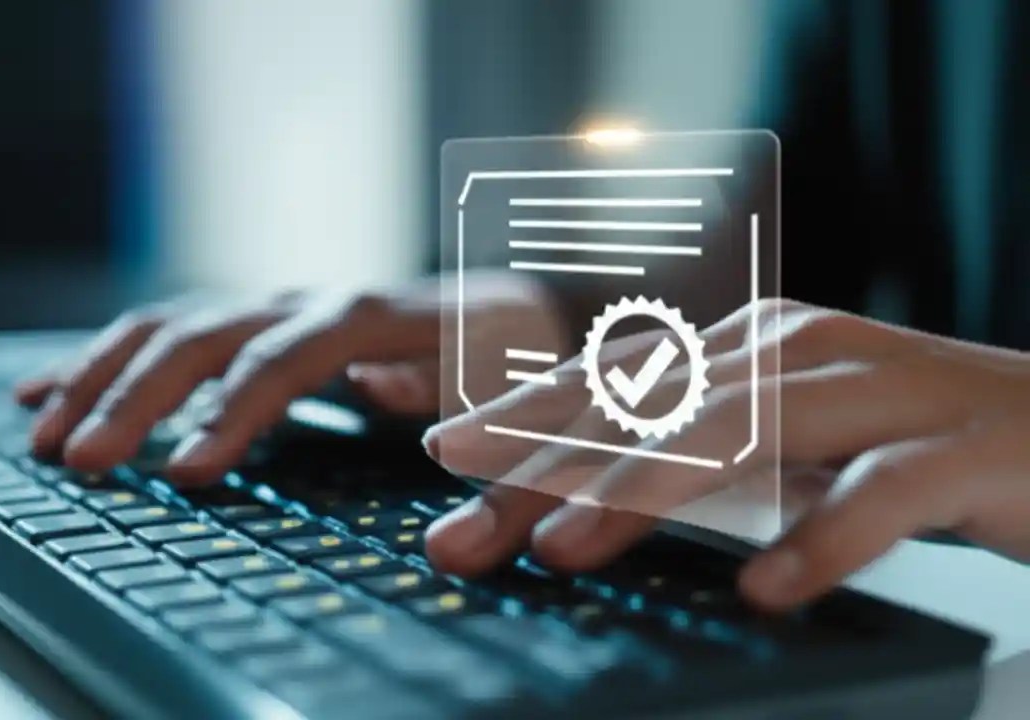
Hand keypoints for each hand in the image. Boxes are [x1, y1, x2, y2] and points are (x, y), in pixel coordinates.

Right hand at [14, 272, 567, 483]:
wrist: (506, 307)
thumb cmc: (506, 357)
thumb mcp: (500, 383)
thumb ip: (456, 402)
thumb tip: (391, 403)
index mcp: (367, 315)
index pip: (284, 358)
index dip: (231, 412)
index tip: (187, 475)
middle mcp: (306, 300)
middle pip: (203, 336)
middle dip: (136, 398)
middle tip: (81, 462)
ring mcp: (273, 307)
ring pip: (167, 327)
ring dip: (100, 378)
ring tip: (43, 435)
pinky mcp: (252, 324)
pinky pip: (163, 334)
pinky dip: (101, 362)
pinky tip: (44, 389)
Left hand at [422, 299, 1029, 610]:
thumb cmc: (902, 439)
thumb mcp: (779, 437)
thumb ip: (691, 453)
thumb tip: (572, 500)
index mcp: (748, 343)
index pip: (614, 377)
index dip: (523, 410)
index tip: (439, 452)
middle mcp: (797, 349)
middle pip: (650, 408)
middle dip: (546, 469)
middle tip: (467, 534)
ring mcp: (877, 391)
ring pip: (741, 434)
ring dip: (643, 493)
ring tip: (567, 550)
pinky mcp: (956, 449)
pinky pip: (878, 494)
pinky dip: (819, 539)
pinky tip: (764, 589)